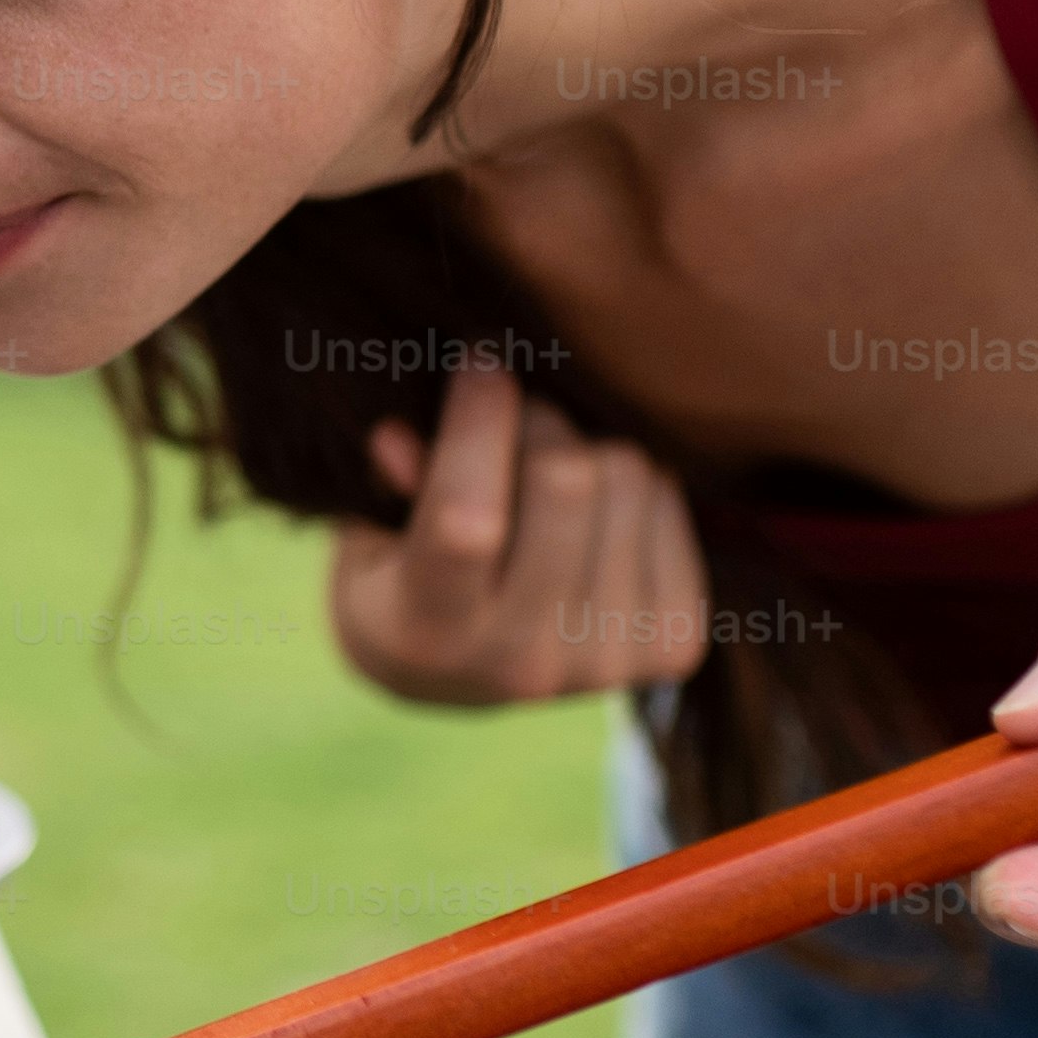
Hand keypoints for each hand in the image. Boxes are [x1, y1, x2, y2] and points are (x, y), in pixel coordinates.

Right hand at [327, 364, 708, 705]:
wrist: (465, 678)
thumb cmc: (398, 581)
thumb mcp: (367, 539)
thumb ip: (385, 488)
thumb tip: (402, 438)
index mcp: (431, 633)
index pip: (468, 520)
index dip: (478, 422)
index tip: (480, 359)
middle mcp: (524, 662)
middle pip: (566, 480)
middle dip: (537, 418)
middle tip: (514, 415)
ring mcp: (606, 660)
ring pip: (628, 477)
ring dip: (587, 447)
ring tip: (548, 469)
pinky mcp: (670, 645)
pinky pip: (669, 501)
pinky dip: (632, 484)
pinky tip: (593, 510)